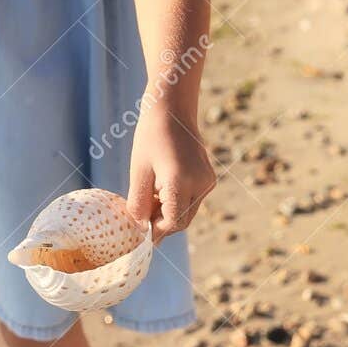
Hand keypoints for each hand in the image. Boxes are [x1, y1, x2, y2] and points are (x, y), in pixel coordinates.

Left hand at [126, 108, 215, 238]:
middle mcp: (201, 183)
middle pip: (181, 221)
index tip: (140, 236)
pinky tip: (159, 190)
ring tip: (148, 199)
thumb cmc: (150, 137)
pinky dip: (176, 203)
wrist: (173, 110)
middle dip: (161, 225)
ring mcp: (208, 181)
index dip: (155, 232)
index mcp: (182, 181)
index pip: (172, 222)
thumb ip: (138, 202)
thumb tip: (140, 228)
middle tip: (140, 220)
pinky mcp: (209, 178)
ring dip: (168, 214)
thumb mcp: (138, 171)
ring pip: (187, 213)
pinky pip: (192, 201)